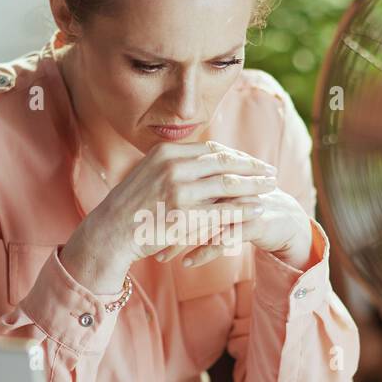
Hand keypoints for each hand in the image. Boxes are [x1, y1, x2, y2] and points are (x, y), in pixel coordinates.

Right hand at [60, 140, 276, 293]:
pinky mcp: (185, 216)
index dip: (236, 155)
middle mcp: (174, 167)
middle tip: (271, 170)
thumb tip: (199, 158)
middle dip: (252, 167)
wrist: (110, 232)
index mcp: (166, 153)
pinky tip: (258, 209)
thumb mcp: (147, 173)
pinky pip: (223, 210)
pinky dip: (244, 209)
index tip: (252, 161)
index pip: (211, 149)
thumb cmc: (130, 207)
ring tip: (271, 187)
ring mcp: (180, 191)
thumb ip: (173, 164)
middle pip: (224, 163)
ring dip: (254, 186)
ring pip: (228, 185)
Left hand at [155, 183, 314, 270]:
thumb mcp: (216, 197)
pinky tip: (187, 263)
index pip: (180, 184)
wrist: (284, 217)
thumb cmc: (244, 206)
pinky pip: (225, 237)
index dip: (156, 203)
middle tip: (141, 242)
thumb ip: (192, 191)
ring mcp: (241, 201)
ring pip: (204, 220)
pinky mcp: (254, 220)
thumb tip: (154, 195)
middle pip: (188, 200)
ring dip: (180, 240)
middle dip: (162, 223)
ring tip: (160, 258)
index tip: (135, 222)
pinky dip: (205, 251)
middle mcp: (227, 184)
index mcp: (215, 173)